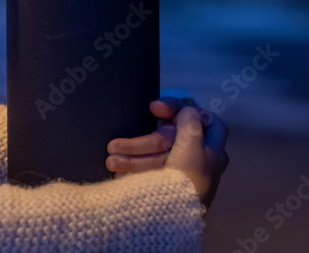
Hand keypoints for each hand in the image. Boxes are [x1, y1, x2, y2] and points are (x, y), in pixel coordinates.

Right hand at [106, 97, 228, 210]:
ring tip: (112, 158)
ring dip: (131, 152)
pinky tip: (115, 167)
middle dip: (145, 139)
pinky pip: (144, 167)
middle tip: (125, 139)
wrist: (172, 216)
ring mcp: (177, 171)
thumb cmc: (187, 178)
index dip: (184, 109)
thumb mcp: (192, 146)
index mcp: (212, 151)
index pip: (205, 121)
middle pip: (171, 137)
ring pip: (154, 153)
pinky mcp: (161, 182)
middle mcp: (196, 159)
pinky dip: (130, 164)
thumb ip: (190, 123)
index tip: (158, 108)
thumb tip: (187, 110)